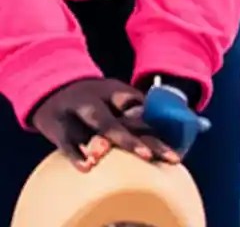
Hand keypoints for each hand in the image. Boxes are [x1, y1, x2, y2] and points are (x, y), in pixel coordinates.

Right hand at [29, 78, 178, 171]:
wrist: (52, 87)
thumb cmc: (95, 98)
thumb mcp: (116, 95)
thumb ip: (138, 110)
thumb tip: (172, 129)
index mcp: (113, 92)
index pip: (134, 107)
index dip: (149, 124)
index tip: (162, 140)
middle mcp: (93, 102)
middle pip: (112, 122)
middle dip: (131, 140)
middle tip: (149, 156)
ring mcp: (73, 114)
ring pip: (88, 130)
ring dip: (103, 144)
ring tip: (110, 160)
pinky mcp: (56, 128)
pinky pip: (65, 142)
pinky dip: (75, 154)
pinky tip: (87, 167)